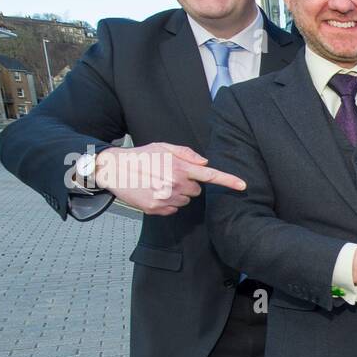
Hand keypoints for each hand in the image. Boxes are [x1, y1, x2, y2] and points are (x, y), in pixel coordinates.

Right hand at [93, 142, 245, 215]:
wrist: (114, 169)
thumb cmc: (140, 156)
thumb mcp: (163, 147)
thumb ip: (186, 154)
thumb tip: (204, 163)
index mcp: (180, 168)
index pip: (210, 176)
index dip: (229, 181)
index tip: (243, 186)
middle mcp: (176, 184)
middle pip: (196, 190)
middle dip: (188, 184)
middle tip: (169, 176)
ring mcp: (166, 198)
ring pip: (185, 200)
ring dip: (177, 193)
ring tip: (159, 183)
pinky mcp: (157, 208)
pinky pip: (173, 208)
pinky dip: (167, 203)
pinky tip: (154, 192)